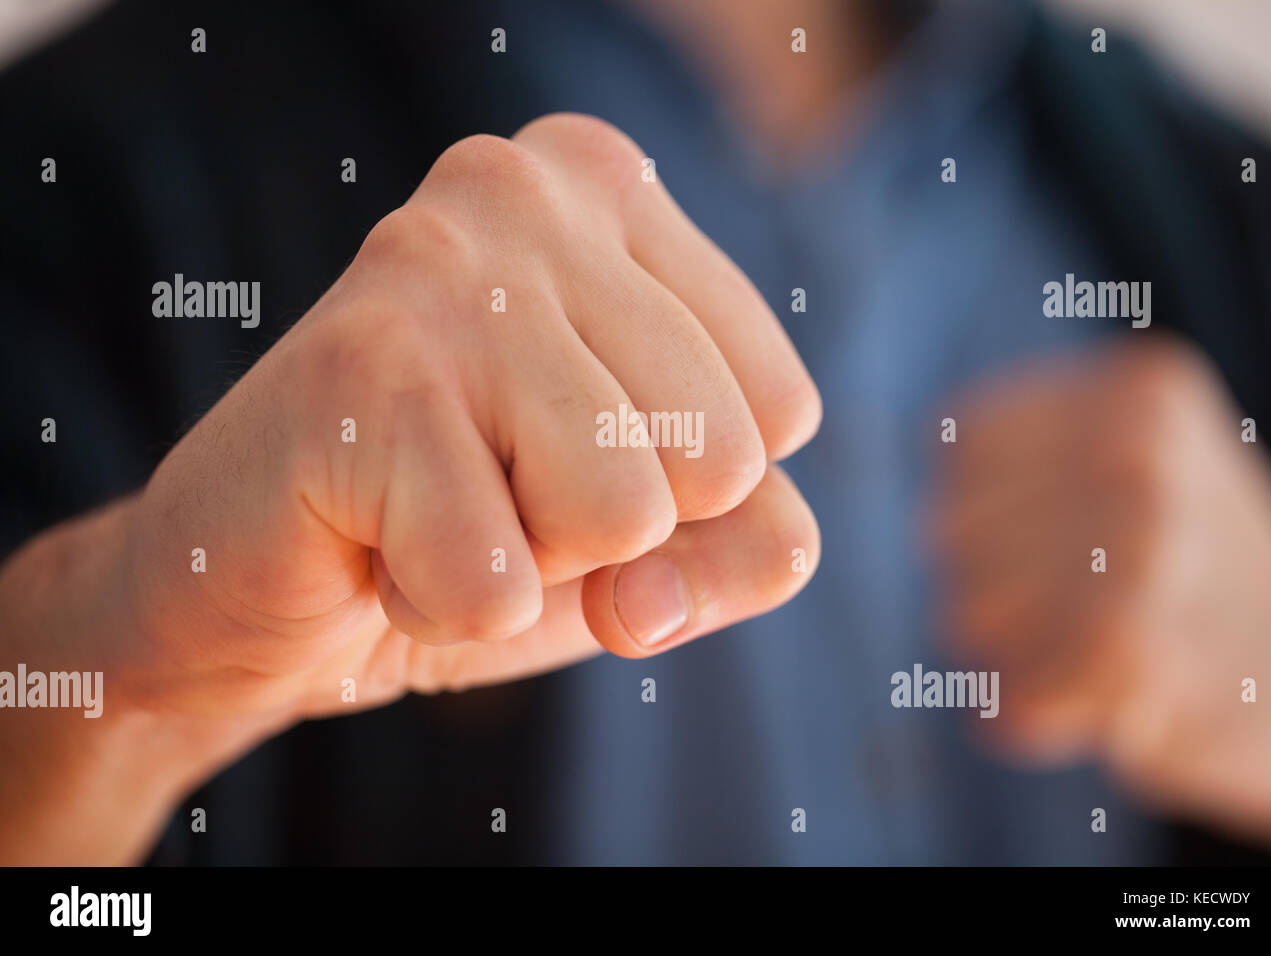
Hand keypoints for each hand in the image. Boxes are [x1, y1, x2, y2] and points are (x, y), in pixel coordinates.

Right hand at [0, 114, 820, 861]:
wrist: (251, 582)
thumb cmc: (475, 530)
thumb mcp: (654, 538)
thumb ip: (745, 547)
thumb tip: (651, 595)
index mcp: (613, 190)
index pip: (781, 411)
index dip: (686, 500)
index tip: (562, 462)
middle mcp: (528, 188)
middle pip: (720, 460)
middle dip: (608, 534)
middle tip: (489, 491)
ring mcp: (438, 266)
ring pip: (625, 513)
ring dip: (532, 565)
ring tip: (438, 507)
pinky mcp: (358, 372)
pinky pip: (497, 586)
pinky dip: (441, 611)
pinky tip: (371, 542)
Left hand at [930, 337, 1270, 853]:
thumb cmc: (1203, 571)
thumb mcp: (1144, 463)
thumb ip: (1027, 461)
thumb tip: (932, 523)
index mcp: (1136, 393)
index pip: (961, 447)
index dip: (984, 506)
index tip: (1050, 534)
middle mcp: (1137, 457)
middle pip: (949, 531)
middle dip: (990, 582)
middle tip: (1080, 604)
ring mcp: (1143, 555)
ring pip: (965, 617)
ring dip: (1009, 654)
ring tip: (1093, 650)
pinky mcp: (1137, 662)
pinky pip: (1010, 701)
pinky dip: (1035, 718)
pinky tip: (1105, 705)